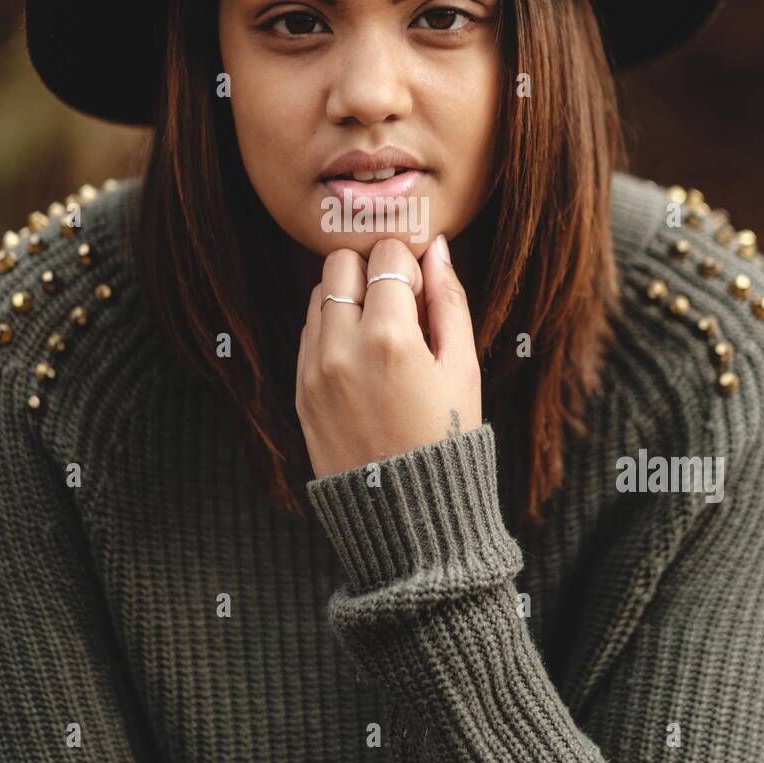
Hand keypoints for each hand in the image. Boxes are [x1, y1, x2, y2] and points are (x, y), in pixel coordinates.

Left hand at [295, 235, 482, 479]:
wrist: (406, 515)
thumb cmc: (447, 438)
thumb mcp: (463, 367)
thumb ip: (449, 300)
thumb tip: (436, 247)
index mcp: (389, 337)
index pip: (385, 252)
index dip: (409, 263)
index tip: (422, 292)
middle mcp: (341, 347)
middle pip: (340, 262)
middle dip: (371, 271)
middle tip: (400, 307)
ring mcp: (314, 369)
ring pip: (319, 294)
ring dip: (349, 299)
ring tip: (382, 337)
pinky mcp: (300, 389)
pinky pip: (309, 333)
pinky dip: (333, 331)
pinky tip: (364, 360)